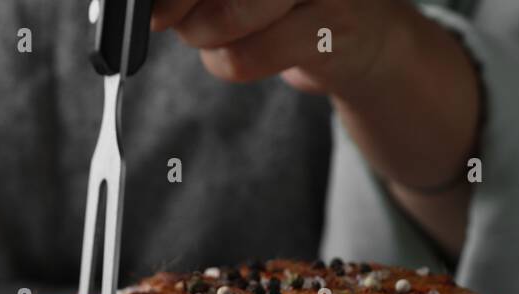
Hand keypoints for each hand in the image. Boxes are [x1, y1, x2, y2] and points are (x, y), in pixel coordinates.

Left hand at [151, 0, 406, 99]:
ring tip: (206, 36)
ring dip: (203, 36)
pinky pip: (251, 55)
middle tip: (163, 18)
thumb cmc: (291, 3)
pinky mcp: (332, 28)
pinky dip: (228, 64)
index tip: (151, 6)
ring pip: (230, 13)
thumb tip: (153, 5)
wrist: (366, 41)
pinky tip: (237, 56)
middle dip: (178, 3)